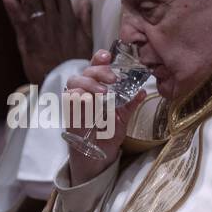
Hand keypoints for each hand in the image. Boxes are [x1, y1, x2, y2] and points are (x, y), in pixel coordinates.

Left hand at [2, 0, 92, 83]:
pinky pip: (20, 24)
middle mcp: (55, 22)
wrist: (64, 84)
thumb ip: (84, 18)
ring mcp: (41, 31)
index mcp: (68, 21)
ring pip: (33, 5)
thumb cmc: (75, 63)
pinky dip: (14, 11)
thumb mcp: (85, 40)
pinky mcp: (28, 42)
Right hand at [63, 48, 147, 184]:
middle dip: (99, 72)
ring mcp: (75, 102)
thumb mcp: (123, 117)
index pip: (96, 66)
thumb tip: (143, 91)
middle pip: (85, 71)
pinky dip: (77, 97)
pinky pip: (68, 100)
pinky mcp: (69, 114)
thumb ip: (131, 104)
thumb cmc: (108, 132)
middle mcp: (85, 91)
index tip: (108, 56)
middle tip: (113, 79)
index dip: (99, 58)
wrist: (99, 155)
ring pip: (74, 82)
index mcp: (98, 87)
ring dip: (88, 84)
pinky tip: (87, 100)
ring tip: (103, 93)